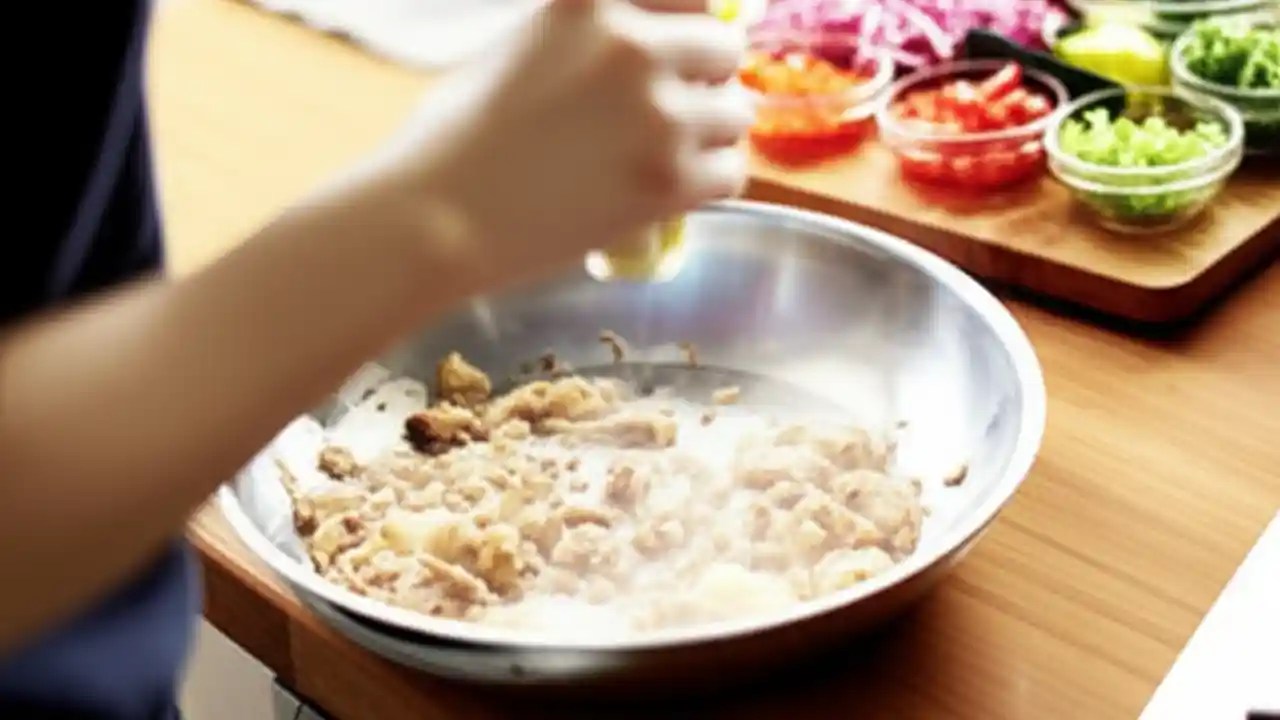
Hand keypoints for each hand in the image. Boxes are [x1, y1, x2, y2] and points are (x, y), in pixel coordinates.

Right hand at [378, 0, 750, 289]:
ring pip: (736, 114)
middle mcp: (634, 48)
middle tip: (673, 109)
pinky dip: (708, 181)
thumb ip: (585, 33)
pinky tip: (672, 186)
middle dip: (705, 78)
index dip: (690, 22)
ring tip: (668, 153)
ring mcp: (659, 117)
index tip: (682, 45)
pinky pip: (731, 171)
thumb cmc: (453, 139)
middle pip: (724, 48)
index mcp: (590, 2)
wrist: (438, 220)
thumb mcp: (517, 45)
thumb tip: (642, 33)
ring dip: (710, 133)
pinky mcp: (670, 182)